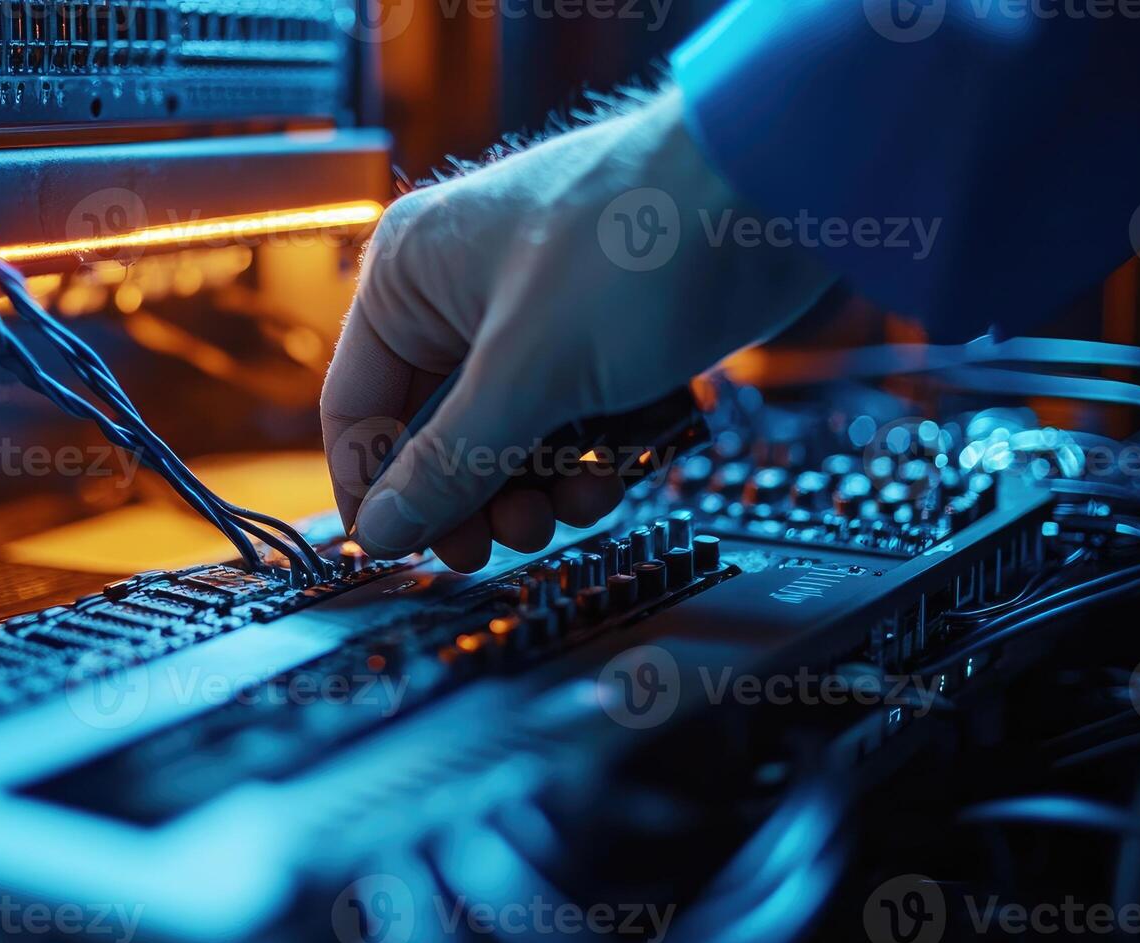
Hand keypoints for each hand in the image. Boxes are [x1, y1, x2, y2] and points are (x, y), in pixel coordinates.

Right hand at [321, 86, 834, 571]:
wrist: (782, 192)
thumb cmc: (643, 241)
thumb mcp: (531, 374)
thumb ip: (450, 463)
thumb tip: (382, 531)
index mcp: (409, 277)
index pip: (357, 408)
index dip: (377, 490)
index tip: (409, 553)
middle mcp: (458, 293)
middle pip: (432, 433)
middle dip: (472, 494)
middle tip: (502, 542)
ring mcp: (531, 314)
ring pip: (503, 435)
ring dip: (533, 486)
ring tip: (571, 507)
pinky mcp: (596, 335)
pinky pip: (563, 422)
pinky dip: (583, 458)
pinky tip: (611, 475)